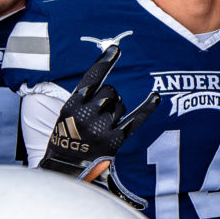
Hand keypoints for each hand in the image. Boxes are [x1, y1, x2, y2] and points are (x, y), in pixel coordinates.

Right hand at [38, 45, 158, 208]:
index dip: (104, 62)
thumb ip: (82, 99)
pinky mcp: (115, 141)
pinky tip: (155, 97)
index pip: (91, 79)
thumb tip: (105, 83)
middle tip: (99, 113)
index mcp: (71, 106)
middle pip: (111, 92)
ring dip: (116, 111)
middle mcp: (86, 115)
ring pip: (120, 105)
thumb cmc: (65, 139)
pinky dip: (146, 109)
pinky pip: (134, 119)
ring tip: (102, 127)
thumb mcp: (65, 116)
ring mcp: (101, 128)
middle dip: (109, 98)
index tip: (116, 49)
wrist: (65, 169)